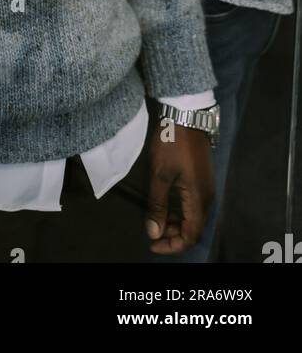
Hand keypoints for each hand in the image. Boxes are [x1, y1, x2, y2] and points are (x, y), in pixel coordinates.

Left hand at [145, 122, 214, 253]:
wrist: (186, 114)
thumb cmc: (171, 143)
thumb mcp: (160, 174)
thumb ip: (157, 205)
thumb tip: (154, 232)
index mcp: (199, 199)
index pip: (190, 235)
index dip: (172, 245)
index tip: (153, 245)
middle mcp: (208, 197)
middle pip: (194, 229)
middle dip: (173, 236)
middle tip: (152, 233)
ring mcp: (207, 188)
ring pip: (194, 217)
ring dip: (177, 224)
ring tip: (157, 221)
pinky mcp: (203, 179)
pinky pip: (194, 205)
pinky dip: (181, 212)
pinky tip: (167, 207)